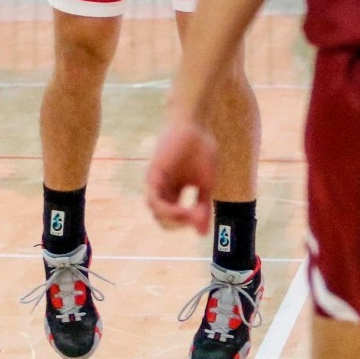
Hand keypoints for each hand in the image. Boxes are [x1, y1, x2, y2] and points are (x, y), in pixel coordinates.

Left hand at [144, 118, 217, 233]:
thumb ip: (203, 207)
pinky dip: (167, 210)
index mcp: (173, 190)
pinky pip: (154, 201)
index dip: (187, 224)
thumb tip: (202, 234)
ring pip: (157, 214)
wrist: (194, 124)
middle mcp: (163, 188)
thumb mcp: (206, 184)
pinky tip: (181, 210)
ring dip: (174, 220)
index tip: (201, 222)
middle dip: (179, 224)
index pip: (175, 218)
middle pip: (164, 220)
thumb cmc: (201, 149)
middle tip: (195, 219)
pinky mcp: (153, 176)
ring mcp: (156, 183)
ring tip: (189, 215)